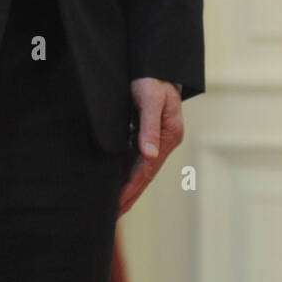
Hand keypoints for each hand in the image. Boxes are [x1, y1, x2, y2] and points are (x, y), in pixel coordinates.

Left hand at [119, 77, 184, 215]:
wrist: (156, 65)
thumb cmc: (153, 79)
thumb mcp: (151, 99)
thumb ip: (149, 126)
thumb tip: (149, 156)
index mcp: (169, 136)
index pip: (147, 169)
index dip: (132, 188)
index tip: (118, 205)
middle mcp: (165, 142)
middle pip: (145, 174)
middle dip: (129, 195)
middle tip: (111, 217)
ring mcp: (157, 139)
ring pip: (140, 169)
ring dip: (127, 187)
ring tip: (112, 207)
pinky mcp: (147, 134)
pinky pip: (135, 158)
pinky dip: (125, 173)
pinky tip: (114, 182)